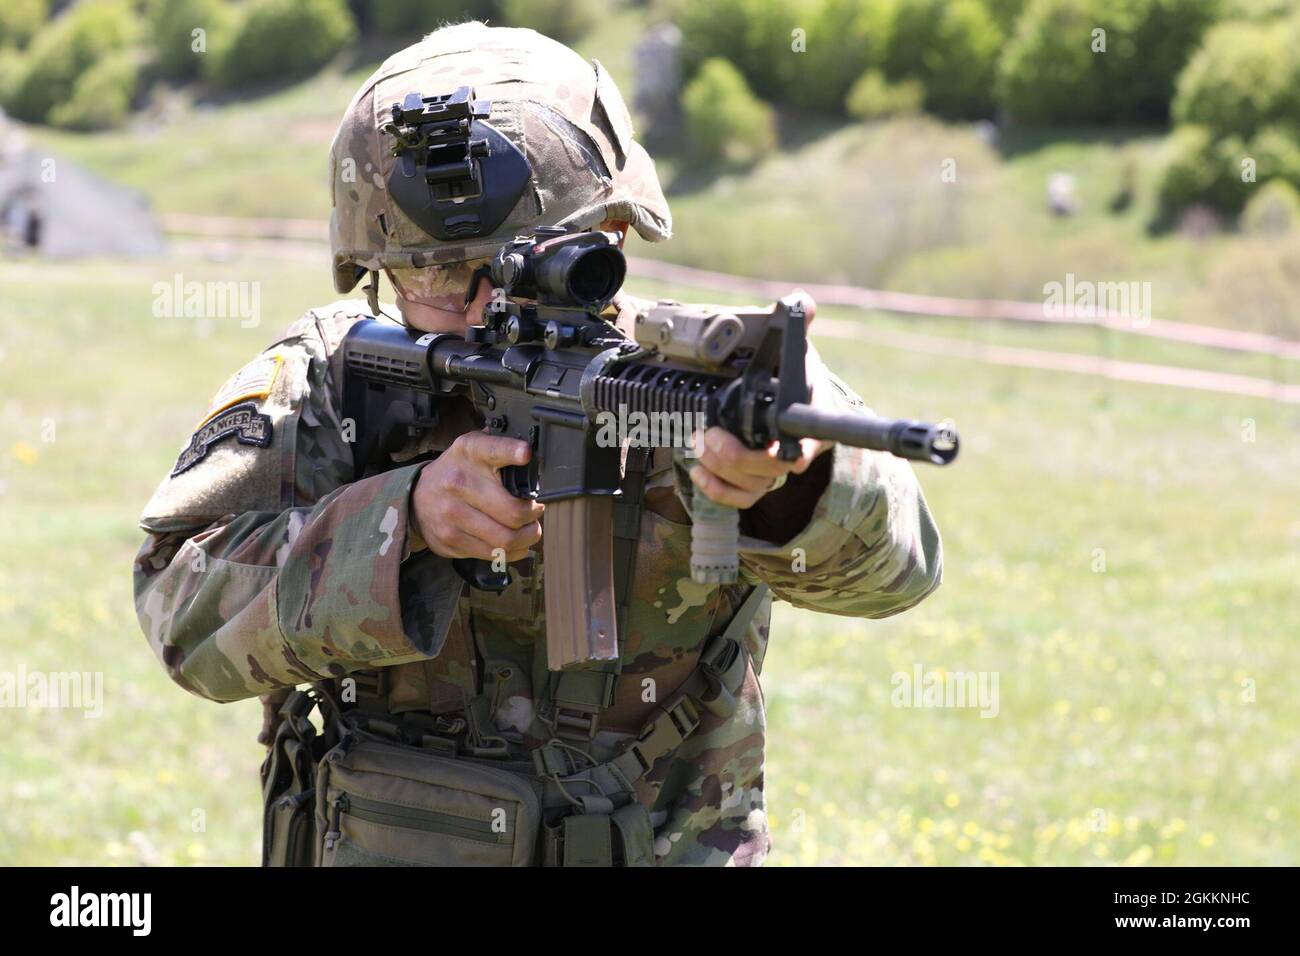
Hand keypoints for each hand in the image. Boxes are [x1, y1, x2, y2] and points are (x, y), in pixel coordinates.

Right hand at [410, 431, 544, 562]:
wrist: (416, 498)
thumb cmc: (458, 472)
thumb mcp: (475, 449)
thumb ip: (502, 448)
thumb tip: (535, 456)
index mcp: (469, 453)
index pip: (493, 449)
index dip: (512, 451)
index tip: (526, 454)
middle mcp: (458, 482)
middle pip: (513, 511)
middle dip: (533, 515)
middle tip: (536, 511)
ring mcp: (452, 514)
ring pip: (506, 538)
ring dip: (527, 536)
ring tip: (530, 530)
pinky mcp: (450, 539)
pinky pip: (494, 553)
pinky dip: (514, 551)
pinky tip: (516, 543)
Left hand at [688, 289, 834, 509]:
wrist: (778, 393)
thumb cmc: (787, 370)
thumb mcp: (791, 342)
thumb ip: (794, 323)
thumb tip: (804, 303)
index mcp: (811, 408)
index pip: (814, 435)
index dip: (803, 449)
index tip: (791, 457)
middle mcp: (797, 441)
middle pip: (775, 467)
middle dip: (740, 456)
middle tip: (712, 436)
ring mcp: (774, 462)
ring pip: (756, 484)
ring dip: (723, 470)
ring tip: (701, 445)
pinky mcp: (754, 478)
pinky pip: (741, 498)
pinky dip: (717, 490)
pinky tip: (699, 471)